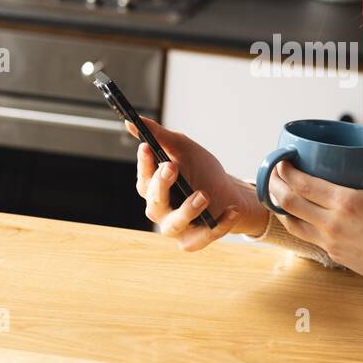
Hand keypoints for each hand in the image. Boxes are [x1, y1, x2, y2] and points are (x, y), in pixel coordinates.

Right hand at [129, 116, 268, 250]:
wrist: (228, 193)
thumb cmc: (201, 171)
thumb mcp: (183, 149)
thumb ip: (160, 137)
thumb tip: (132, 121)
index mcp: (153, 188)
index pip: (143, 178)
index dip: (144, 164)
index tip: (147, 147)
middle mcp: (160, 210)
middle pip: (154, 202)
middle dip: (161, 184)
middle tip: (171, 166)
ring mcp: (176, 228)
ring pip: (174, 224)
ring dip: (188, 209)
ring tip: (203, 194)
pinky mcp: (195, 241)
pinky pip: (204, 237)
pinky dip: (219, 225)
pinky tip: (231, 210)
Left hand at [267, 142, 362, 303]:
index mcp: (345, 202)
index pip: (302, 184)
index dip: (285, 171)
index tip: (280, 159)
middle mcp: (332, 222)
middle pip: (289, 202)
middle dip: (274, 185)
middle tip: (272, 172)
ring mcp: (329, 241)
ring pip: (291, 223)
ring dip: (279, 207)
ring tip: (274, 193)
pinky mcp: (332, 254)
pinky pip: (305, 236)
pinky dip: (294, 223)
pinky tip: (293, 215)